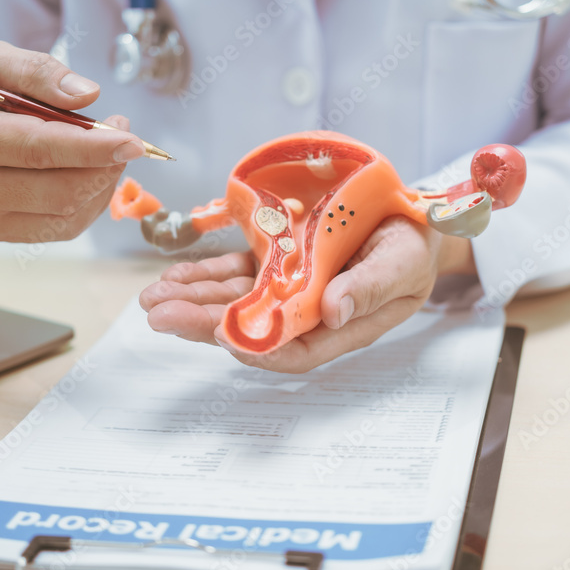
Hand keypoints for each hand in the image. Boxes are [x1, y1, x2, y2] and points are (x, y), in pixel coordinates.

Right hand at [0, 40, 145, 241]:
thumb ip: (35, 71)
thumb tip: (88, 95)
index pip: (37, 149)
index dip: (92, 148)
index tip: (133, 140)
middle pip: (58, 190)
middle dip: (105, 165)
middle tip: (123, 132)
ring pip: (65, 215)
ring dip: (101, 183)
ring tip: (107, 149)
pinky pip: (59, 228)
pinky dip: (87, 202)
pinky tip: (90, 174)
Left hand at [139, 216, 475, 372]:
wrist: (413, 217)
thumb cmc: (414, 246)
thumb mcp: (403, 264)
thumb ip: (370, 288)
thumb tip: (333, 311)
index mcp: (342, 324)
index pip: (294, 351)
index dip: (257, 347)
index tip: (222, 336)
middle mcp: (308, 313)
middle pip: (251, 328)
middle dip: (204, 322)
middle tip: (162, 316)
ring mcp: (289, 286)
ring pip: (235, 300)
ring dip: (195, 298)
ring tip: (155, 298)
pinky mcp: (277, 261)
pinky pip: (237, 272)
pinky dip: (207, 273)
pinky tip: (175, 276)